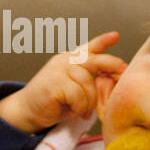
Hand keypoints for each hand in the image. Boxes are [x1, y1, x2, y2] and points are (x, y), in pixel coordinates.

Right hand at [0, 31, 126, 132]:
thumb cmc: (53, 101)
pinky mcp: (53, 83)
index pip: (89, 47)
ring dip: (89, 101)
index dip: (103, 41)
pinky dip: (80, 107)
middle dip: (111, 65)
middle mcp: (65, 61)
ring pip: (87, 82)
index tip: (116, 36)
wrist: (27, 110)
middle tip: (122, 73)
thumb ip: (88, 79)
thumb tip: (112, 80)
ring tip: (83, 112)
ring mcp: (58, 70)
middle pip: (94, 60)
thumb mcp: (73, 87)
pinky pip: (78, 95)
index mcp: (70, 60)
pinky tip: (75, 112)